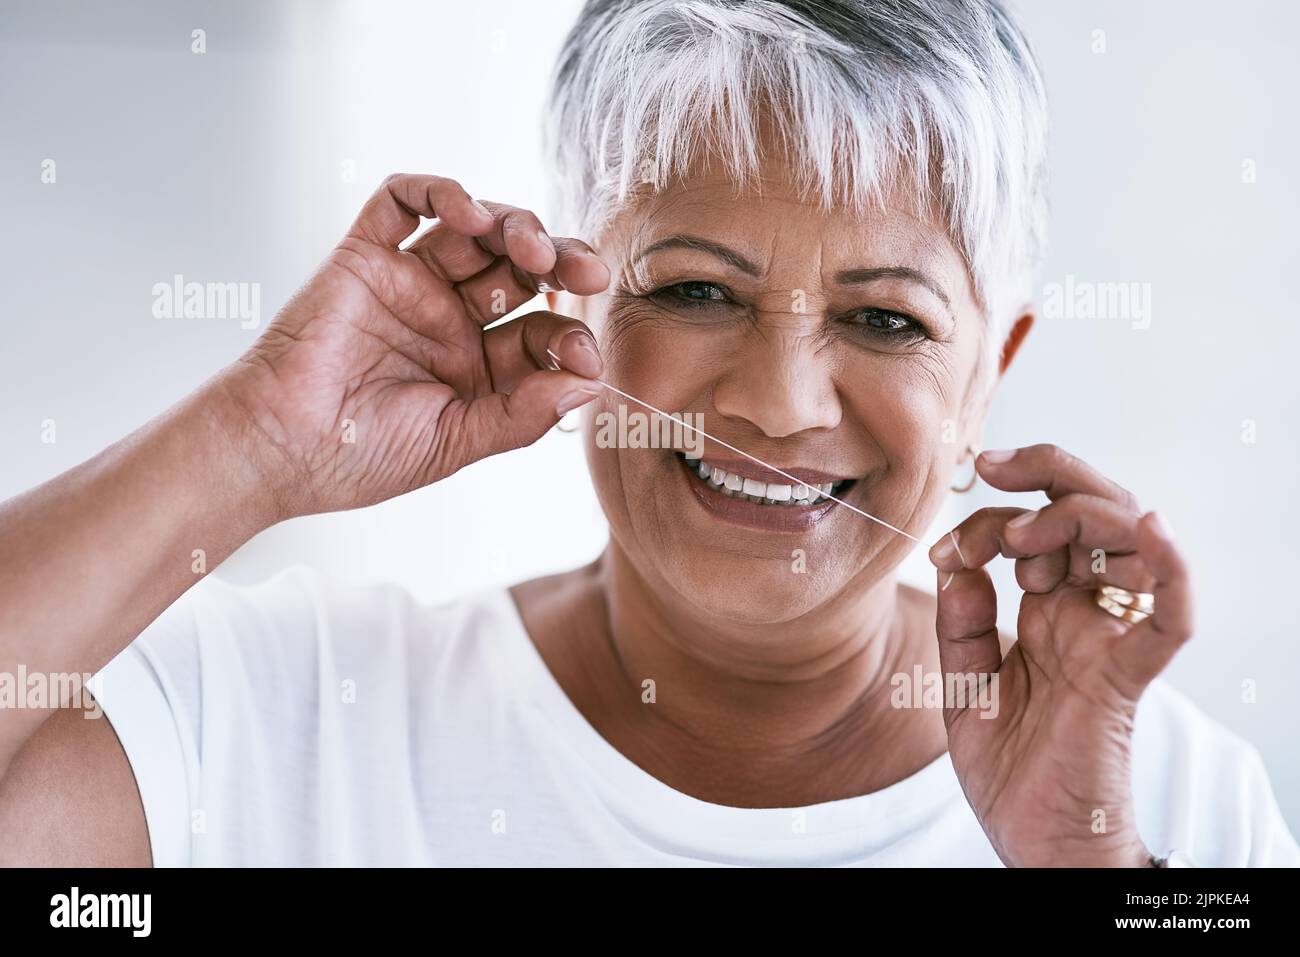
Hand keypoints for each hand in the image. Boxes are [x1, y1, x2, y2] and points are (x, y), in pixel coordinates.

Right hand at [214, 173, 610, 519]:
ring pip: (476, 230)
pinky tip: (466, 211)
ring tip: (532, 247)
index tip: (584, 356)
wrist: (279, 448)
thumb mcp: (456, 442)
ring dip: (514, 225)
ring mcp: (410, 283)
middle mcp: (451, 318)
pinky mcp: (365, 254)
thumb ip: (523, 414)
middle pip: (521, 269)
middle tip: (588, 271)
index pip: (542, 331)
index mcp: (479, 365)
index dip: (570, 336)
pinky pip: (403, 202)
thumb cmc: (360, 456)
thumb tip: (590, 384)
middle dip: (561, 263)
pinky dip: (440, 192)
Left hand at [928, 444, 1192, 866]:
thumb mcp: (965, 685)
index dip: (988, 519)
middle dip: (1048, 473)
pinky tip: (1156, 529)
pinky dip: (1172, 574)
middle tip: (993, 466)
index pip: (1035, 531)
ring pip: (1131, 548)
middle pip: (1092, 514)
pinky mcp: (1125, 680)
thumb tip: (957, 565)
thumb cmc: (1010, 766)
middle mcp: (1083, 615)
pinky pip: (1167, 624)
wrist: (1035, 839)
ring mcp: (1108, 641)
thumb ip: (961, 626)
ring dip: (1082, 516)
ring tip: (1025, 533)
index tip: (941, 548)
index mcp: (1046, 611)